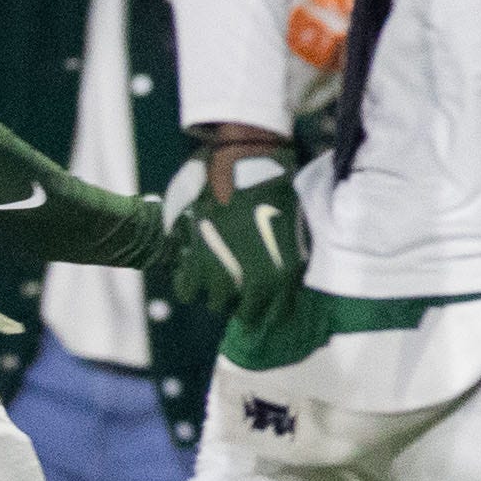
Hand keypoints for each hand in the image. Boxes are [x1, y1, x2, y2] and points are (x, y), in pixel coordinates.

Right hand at [163, 137, 306, 325]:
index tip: (260, 302)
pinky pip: (187, 291)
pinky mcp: (198, 261)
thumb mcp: (294, 232)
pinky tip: (191, 274)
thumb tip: (282, 277)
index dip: (267, 309)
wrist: (247, 164)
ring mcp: (225, 275)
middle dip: (242, 304)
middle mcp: (257, 284)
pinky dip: (187, 286)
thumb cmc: (276, 191)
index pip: (276, 315)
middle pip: (246, 315)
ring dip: (216, 293)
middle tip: (237, 286)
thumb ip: (288, 260)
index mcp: (285, 276)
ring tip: (216, 275)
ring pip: (216, 304)